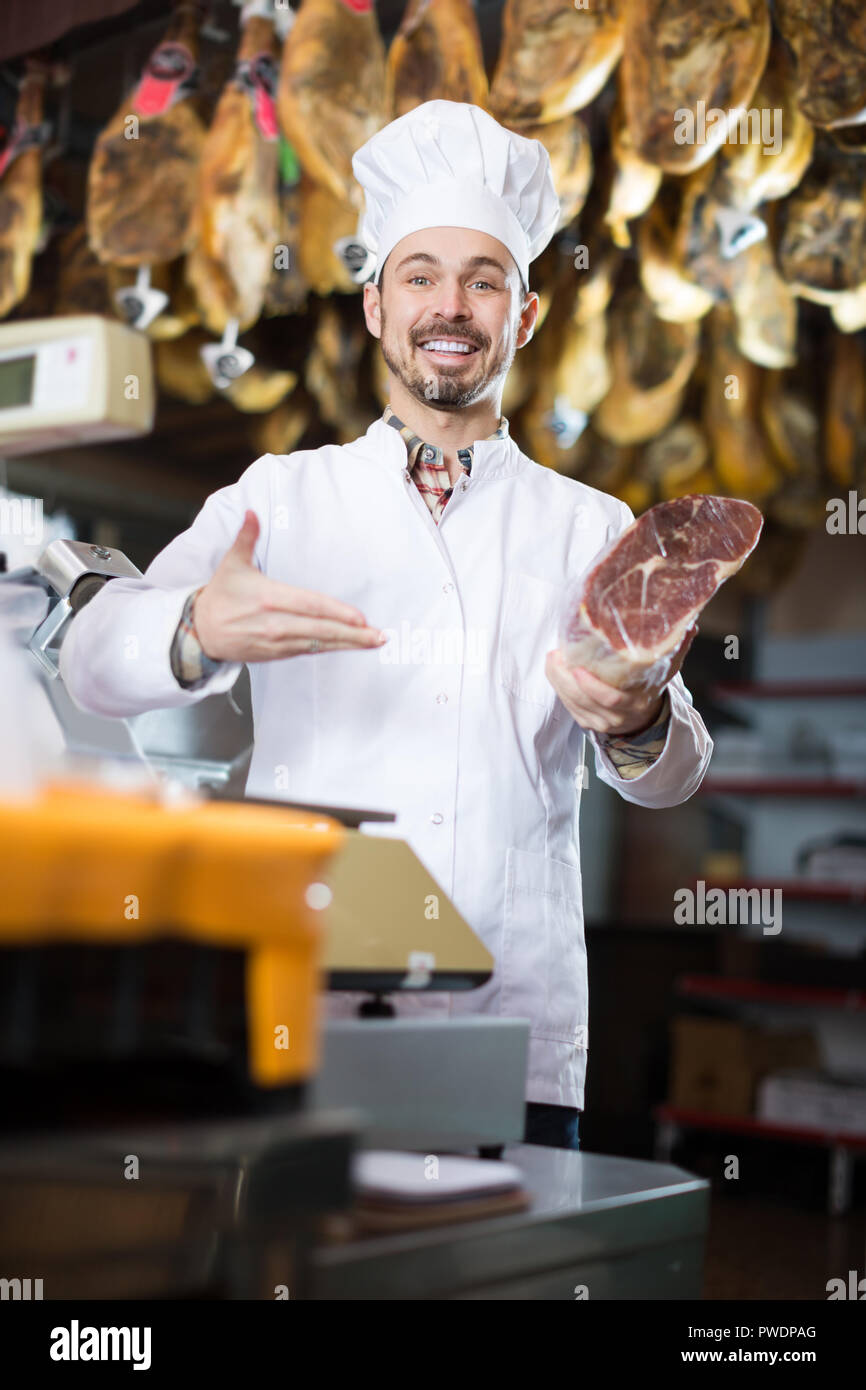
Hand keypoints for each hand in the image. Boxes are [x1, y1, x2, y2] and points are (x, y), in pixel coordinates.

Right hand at [192, 510, 386, 662]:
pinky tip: (347, 646)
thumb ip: (246, 538)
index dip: (336, 613)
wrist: (200, 631)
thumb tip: (252, 512)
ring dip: (347, 644)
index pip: (310, 606)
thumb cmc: (220, 595)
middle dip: (352, 634)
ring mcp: (276, 642)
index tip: (359, 617)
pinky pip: (308, 651)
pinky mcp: (276, 654)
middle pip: (321, 629)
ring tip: (372, 642)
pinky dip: (329, 649)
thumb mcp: (232, 563)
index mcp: (269, 598)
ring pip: (318, 643)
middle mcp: (275, 623)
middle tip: (378, 636)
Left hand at [544, 623, 697, 735]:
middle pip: (584, 700)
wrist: (644, 717)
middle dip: (565, 679)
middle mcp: (616, 717)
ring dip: (557, 680)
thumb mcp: (666, 669)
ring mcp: (600, 722)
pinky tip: (554, 670)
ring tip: (553, 658)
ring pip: (572, 703)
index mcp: (636, 703)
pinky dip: (558, 688)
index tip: (578, 667)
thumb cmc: (651, 686)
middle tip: (557, 655)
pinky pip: (568, 706)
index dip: (592, 686)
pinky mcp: (586, 723)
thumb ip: (677, 647)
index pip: (611, 699)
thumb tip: (691, 623)